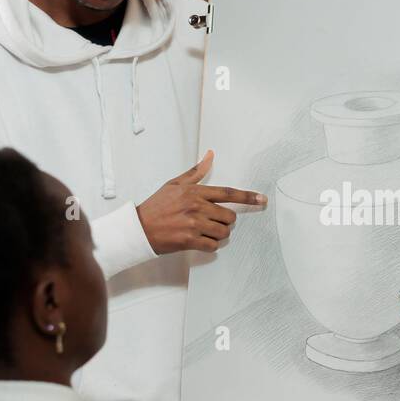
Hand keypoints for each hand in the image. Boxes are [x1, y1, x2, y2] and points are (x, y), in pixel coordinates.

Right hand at [137, 150, 264, 254]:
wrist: (138, 229)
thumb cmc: (156, 206)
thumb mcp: (174, 184)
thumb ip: (196, 172)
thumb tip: (210, 155)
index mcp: (194, 192)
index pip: (228, 193)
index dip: (248, 197)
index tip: (261, 199)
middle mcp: (196, 207)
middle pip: (229, 216)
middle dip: (225, 221)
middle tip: (211, 221)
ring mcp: (193, 225)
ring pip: (223, 232)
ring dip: (218, 234)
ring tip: (204, 231)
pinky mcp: (189, 241)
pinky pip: (213, 246)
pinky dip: (210, 245)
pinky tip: (199, 241)